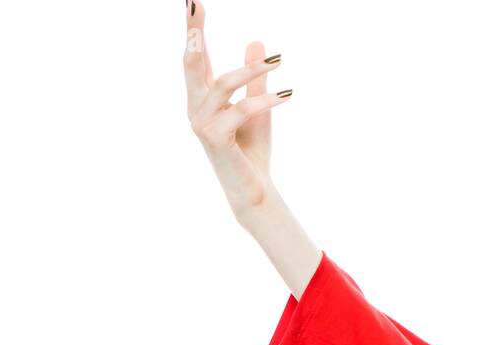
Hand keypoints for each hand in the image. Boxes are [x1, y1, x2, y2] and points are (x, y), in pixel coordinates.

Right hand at [183, 1, 290, 222]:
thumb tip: (257, 43)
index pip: (196, 58)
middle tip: (197, 4)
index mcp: (202, 98)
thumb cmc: (251, 151)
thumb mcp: (256, 106)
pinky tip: (287, 96)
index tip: (192, 2)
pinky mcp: (215, 139)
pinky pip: (241, 111)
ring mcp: (201, 123)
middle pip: (192, 62)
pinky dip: (265, 101)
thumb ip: (254, 78)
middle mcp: (195, 107)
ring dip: (251, 70)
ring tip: (279, 60)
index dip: (193, 29)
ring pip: (222, 84)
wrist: (254, 190)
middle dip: (195, 33)